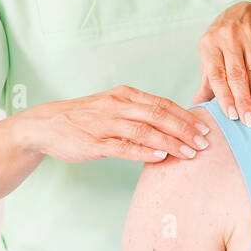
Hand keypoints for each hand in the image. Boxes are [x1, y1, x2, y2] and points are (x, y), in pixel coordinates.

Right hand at [15, 86, 210, 164]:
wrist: (46, 124)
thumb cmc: (84, 118)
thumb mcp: (112, 107)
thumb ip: (138, 113)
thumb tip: (171, 126)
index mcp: (124, 95)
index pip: (162, 103)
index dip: (185, 116)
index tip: (204, 127)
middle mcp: (117, 105)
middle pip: (158, 114)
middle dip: (184, 129)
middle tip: (204, 142)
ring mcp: (104, 123)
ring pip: (144, 130)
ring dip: (170, 141)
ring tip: (189, 153)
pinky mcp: (94, 142)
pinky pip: (123, 146)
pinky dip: (144, 151)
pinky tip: (161, 156)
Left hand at [193, 1, 250, 125]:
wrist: (248, 10)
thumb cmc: (225, 40)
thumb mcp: (211, 54)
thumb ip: (207, 82)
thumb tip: (195, 108)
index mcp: (209, 44)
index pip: (217, 74)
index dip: (225, 96)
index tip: (232, 116)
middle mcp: (228, 38)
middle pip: (237, 74)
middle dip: (243, 100)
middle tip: (249, 122)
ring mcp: (248, 35)